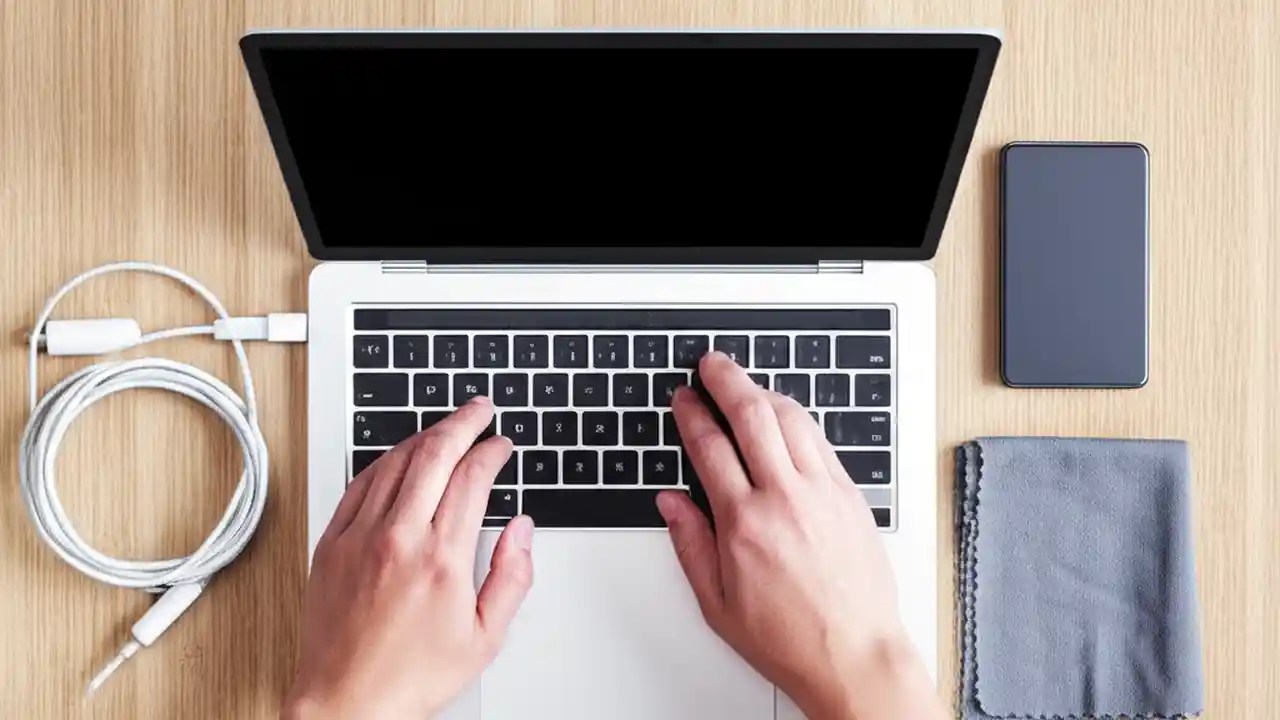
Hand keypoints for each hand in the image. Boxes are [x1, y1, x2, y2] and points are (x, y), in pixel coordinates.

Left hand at [283, 398, 532, 719]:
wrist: (345, 704)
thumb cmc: (410, 678)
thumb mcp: (485, 638)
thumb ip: (512, 577)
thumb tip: (522, 531)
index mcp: (441, 558)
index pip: (472, 477)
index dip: (491, 451)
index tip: (501, 445)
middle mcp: (398, 538)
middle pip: (433, 453)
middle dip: (462, 422)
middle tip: (479, 410)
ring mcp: (359, 537)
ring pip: (394, 461)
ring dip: (424, 435)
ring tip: (444, 428)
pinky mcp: (331, 545)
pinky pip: (358, 484)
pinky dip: (384, 462)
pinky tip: (398, 458)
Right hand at [657, 353, 944, 719]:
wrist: (853, 656)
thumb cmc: (789, 639)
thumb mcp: (716, 602)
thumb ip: (690, 544)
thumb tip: (671, 502)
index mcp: (744, 524)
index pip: (710, 446)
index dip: (692, 414)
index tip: (684, 399)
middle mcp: (785, 499)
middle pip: (751, 415)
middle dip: (726, 380)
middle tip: (711, 366)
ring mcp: (823, 493)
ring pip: (791, 418)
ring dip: (764, 391)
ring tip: (745, 383)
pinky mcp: (850, 497)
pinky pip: (821, 440)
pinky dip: (798, 418)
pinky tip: (786, 415)